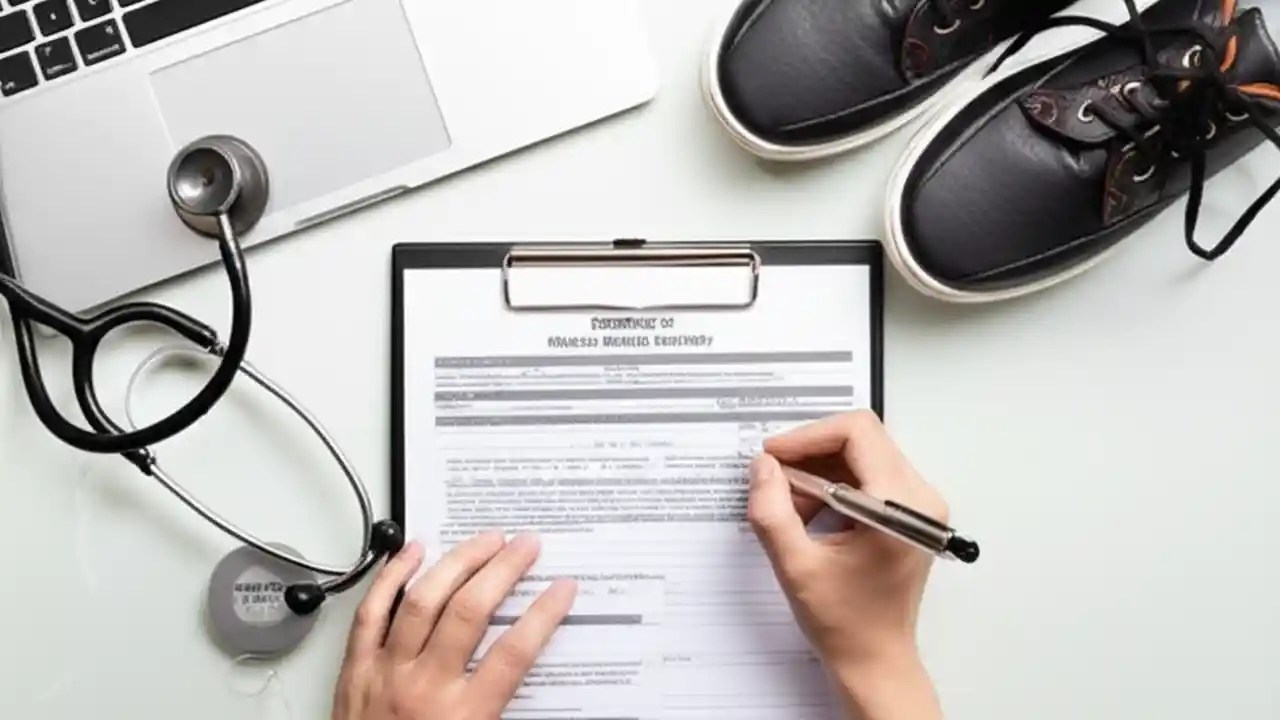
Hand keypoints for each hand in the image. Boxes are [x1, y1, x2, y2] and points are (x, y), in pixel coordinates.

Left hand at [333, 532, 576, 719]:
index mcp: (464, 716)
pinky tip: (412, 552)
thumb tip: (536, 676)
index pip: (514, 652)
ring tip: (484, 540)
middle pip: (470, 612)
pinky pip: (372, 612)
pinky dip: (392, 577)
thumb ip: (504, 708)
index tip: (562, 588)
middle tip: (526, 545)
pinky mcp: (355, 669)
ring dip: (458, 562)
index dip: (544, 613)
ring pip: (423, 601)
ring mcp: (387, 673)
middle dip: (504, 570)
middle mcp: (425, 688)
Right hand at [747, 411, 945, 719]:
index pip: (857, 433)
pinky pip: (865, 476)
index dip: (808, 436)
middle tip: (774, 478)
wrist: (876, 660)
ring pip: (860, 455)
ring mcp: (916, 505)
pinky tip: (807, 515)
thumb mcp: (796, 566)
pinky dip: (831, 486)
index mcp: (900, 506)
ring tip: (789, 506)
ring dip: (818, 471)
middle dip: (809, 453)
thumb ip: (772, 511)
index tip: (774, 456)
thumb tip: (763, 467)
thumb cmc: (846, 623)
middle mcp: (918, 498)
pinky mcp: (907, 513)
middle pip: (860, 439)